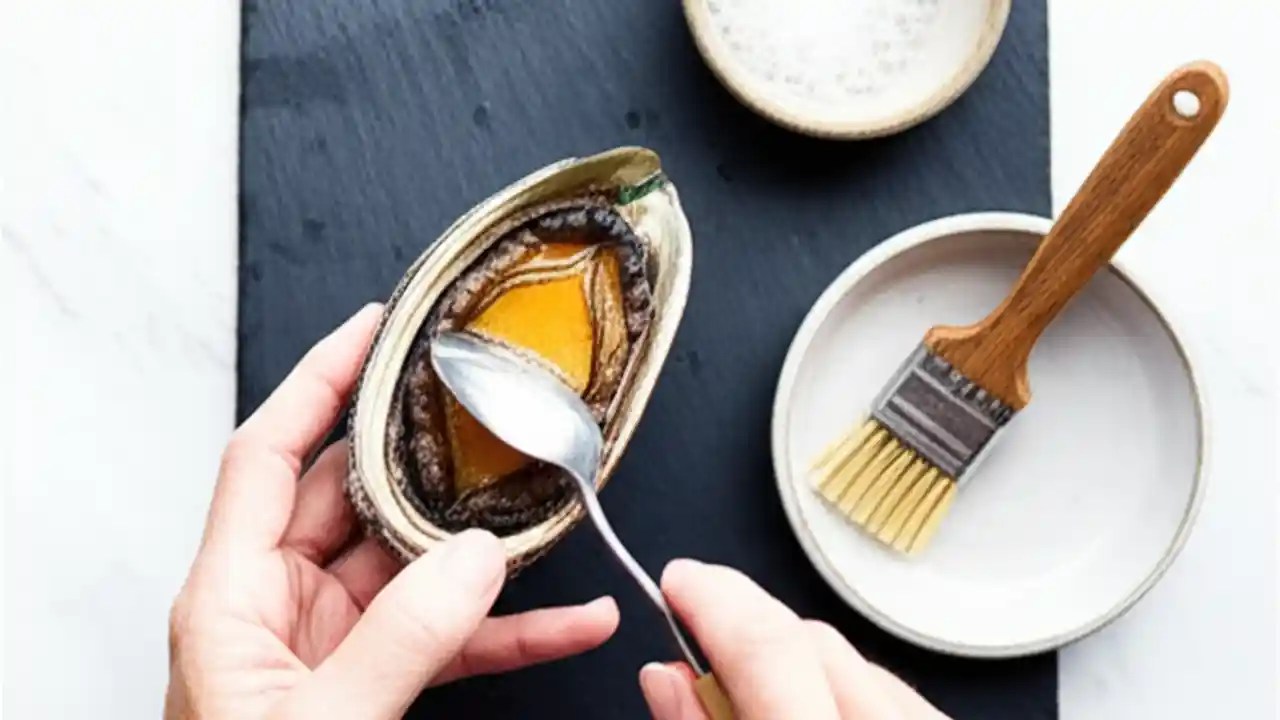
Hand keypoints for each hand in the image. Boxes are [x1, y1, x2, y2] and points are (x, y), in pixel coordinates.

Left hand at [165, 304, 619, 718]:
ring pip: (418, 567)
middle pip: (356, 498)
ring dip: (488, 548)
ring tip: (550, 509)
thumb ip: (400, 638)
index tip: (372, 330)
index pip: (268, 455)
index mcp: (232, 597)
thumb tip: (476, 557)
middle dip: (428, 461)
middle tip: (484, 411)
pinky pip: (452, 639)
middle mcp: (279, 607)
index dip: (318, 382)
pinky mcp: (377, 685)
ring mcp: (332, 644)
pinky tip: (571, 620)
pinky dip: (511, 629)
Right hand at [638, 560, 947, 719]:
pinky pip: (904, 696)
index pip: (769, 649)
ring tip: (759, 705)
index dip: (713, 602)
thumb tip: (668, 678)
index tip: (679, 583)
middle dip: (749, 635)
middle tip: (697, 647)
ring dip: (803, 668)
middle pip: (818, 643)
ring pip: (864, 663)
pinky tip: (822, 719)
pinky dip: (853, 694)